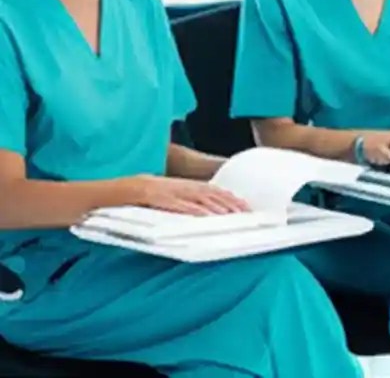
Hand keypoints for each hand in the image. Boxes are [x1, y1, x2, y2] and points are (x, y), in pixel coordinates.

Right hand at [127, 175, 249, 214]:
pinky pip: (181, 206)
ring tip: (232, 215)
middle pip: (214, 194)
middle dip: (231, 204)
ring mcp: (176, 193)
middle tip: (246, 213)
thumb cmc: (156, 194)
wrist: (131, 187)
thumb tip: (212, 210)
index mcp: (191, 186)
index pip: (217, 191)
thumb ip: (194, 200)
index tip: (247, 207)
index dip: (233, 198)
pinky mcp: (164, 200)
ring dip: (217, 207)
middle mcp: (186, 187)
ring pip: (201, 200)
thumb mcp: (178, 194)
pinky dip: (194, 211)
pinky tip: (205, 216)